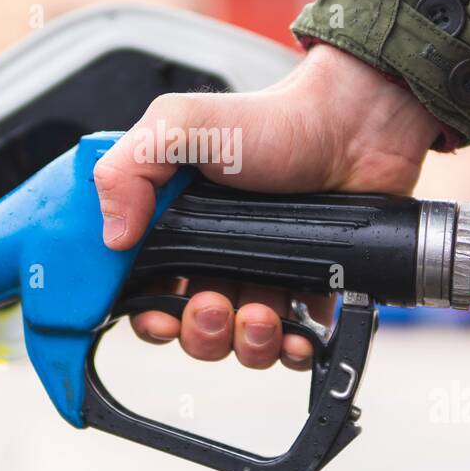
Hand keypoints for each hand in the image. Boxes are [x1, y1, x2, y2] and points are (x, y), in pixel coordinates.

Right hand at [94, 44, 443, 369]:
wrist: (358, 127)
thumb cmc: (274, 121)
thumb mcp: (182, 124)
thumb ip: (129, 167)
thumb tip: (112, 236)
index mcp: (176, 225)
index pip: (144, 290)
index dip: (148, 314)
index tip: (159, 314)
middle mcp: (216, 255)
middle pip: (191, 327)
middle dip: (200, 331)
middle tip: (216, 303)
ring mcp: (264, 275)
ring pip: (241, 343)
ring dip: (247, 342)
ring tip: (263, 311)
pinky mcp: (311, 291)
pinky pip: (292, 344)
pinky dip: (291, 349)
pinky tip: (295, 333)